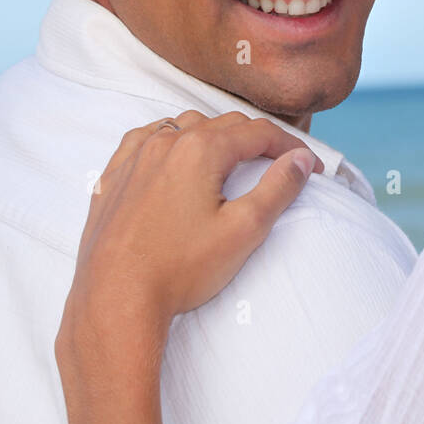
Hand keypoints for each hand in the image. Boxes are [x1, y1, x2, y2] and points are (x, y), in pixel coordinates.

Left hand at [54, 110, 322, 423]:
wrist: (115, 299)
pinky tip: (176, 158)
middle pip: (225, 124)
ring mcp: (135, 157)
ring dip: (215, 136)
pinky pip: (146, 140)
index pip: (259, 132)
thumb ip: (279, 188)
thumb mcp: (244, 230)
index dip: (291, 146)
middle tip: (279, 165)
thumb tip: (301, 160)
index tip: (311, 166)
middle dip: (257, 140)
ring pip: (184, 126)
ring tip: (232, 162)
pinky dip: (171, 141)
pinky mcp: (113, 176)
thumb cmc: (181, 268)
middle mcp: (165, 142)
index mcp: (201, 150)